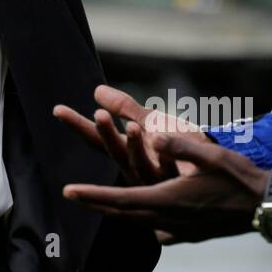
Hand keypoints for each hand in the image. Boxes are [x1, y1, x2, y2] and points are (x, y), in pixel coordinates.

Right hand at [54, 85, 213, 183]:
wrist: (213, 175)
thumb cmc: (178, 146)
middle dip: (106, 134)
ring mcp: (157, 178)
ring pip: (140, 165)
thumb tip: (96, 90)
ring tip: (134, 125)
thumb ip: (124, 108)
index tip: (58, 109)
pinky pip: (174, 169)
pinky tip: (164, 140)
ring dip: (135, 146)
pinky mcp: (180, 181)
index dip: (78, 125)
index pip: (96, 139)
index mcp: (126, 153)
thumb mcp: (150, 122)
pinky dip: (168, 155)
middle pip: (114, 153)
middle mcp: (136, 168)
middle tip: (99, 114)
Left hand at [64, 134, 270, 243]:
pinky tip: (138, 216)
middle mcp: (171, 218)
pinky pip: (156, 228)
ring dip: (115, 211)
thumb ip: (179, 145)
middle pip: (123, 214)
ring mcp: (181, 229)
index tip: (68, 191)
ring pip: (137, 222)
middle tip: (72, 195)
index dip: (92, 195)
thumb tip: (151, 134)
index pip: (121, 199)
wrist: (269, 205)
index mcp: (170, 198)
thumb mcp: (211, 154)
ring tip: (96, 201)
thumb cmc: (240, 176)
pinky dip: (139, 219)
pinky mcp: (190, 232)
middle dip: (96, 203)